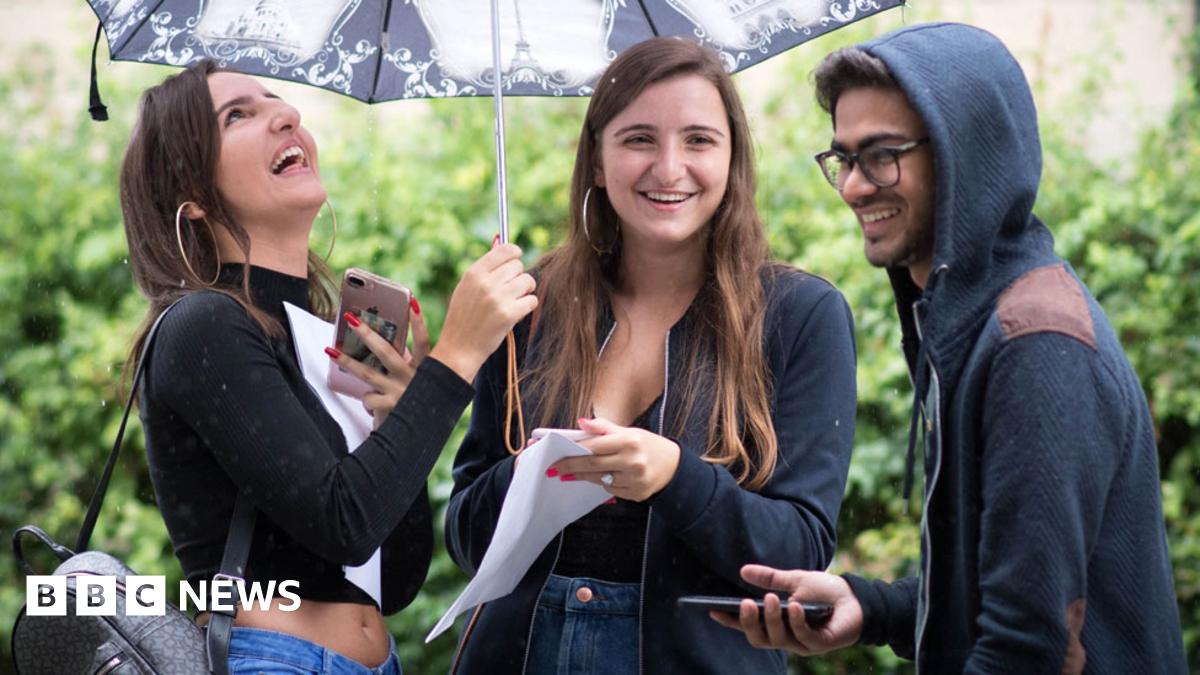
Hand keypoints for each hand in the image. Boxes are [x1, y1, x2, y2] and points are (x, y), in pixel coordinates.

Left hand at [326, 302, 430, 427]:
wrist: (421, 431)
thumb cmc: (417, 397)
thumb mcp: (419, 378)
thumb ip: (408, 361)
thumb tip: (383, 340)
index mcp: (425, 367)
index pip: (424, 342)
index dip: (419, 323)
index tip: (413, 301)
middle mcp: (414, 378)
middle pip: (387, 353)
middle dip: (367, 335)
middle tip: (351, 319)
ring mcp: (401, 393)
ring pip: (368, 374)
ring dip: (347, 361)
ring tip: (330, 351)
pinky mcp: (391, 408)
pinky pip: (369, 398)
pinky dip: (366, 397)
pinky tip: (368, 399)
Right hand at [431, 243, 536, 382]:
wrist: (459, 348)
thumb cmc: (464, 317)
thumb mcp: (466, 288)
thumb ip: (484, 267)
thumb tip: (500, 240)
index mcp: (473, 273)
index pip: (504, 250)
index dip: (515, 253)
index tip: (517, 258)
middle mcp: (486, 282)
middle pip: (518, 266)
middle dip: (518, 276)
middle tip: (511, 290)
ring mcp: (498, 298)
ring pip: (528, 281)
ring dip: (525, 291)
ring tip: (514, 301)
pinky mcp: (509, 314)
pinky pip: (532, 300)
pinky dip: (528, 306)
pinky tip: (516, 313)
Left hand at [547, 417, 680, 501]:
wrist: (674, 467)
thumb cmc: (647, 445)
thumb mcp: (629, 431)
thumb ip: (604, 427)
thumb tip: (581, 422)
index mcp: (630, 441)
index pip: (594, 446)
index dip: (572, 452)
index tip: (556, 457)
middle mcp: (633, 461)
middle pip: (593, 465)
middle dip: (570, 467)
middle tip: (554, 469)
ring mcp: (635, 480)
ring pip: (600, 480)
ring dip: (584, 476)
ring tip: (572, 473)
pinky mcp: (637, 494)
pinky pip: (611, 489)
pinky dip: (604, 483)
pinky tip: (605, 477)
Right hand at [709, 564, 862, 655]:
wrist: (856, 598)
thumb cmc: (825, 591)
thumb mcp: (794, 580)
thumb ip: (770, 578)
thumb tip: (743, 570)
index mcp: (777, 623)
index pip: (749, 625)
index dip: (731, 621)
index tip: (712, 610)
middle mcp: (786, 637)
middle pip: (759, 639)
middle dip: (749, 623)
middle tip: (744, 604)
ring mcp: (802, 643)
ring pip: (778, 640)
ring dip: (773, 620)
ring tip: (770, 599)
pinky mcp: (820, 644)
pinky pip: (804, 637)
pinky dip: (797, 622)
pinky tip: (795, 606)